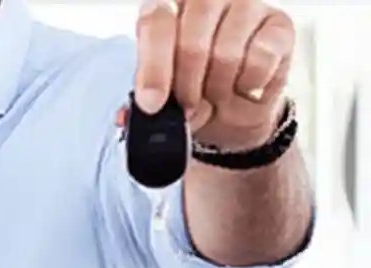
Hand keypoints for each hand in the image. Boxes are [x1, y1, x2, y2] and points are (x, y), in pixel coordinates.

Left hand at [134, 0, 294, 149]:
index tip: (152, 104)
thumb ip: (146, 96)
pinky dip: (249, 84)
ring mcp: (246, 4)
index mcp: (166, 5)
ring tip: (216, 95)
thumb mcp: (162, 97)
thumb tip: (134, 112)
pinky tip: (245, 86)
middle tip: (188, 107)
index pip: (156, 21)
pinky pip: (261, 58)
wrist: (234, 112)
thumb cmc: (191, 93)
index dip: (153, 67)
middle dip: (187, 86)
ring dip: (218, 88)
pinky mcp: (279, 23)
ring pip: (227, 52)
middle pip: (191, 42)